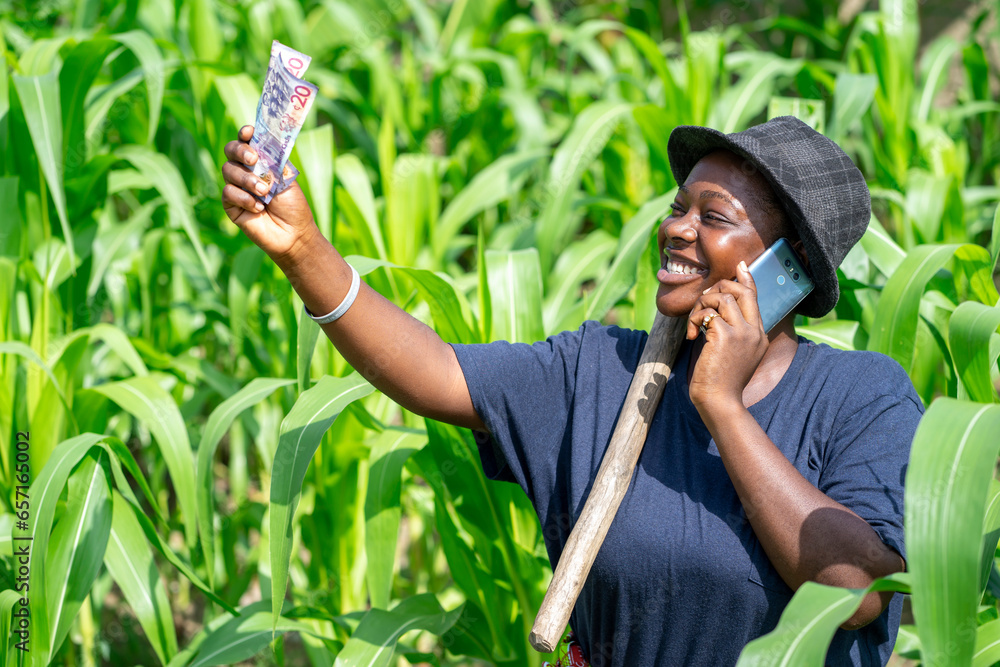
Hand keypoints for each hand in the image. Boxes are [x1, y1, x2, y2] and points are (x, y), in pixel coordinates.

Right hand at [222, 125, 319, 265]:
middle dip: (240, 151)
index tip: (249, 132)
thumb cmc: (293, 206)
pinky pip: (228, 192)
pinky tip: (258, 207)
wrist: (293, 234)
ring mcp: (236, 187)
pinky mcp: (231, 205)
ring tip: (264, 192)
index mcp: (260, 162)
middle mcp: (245, 171)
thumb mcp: (286, 178)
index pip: (247, 141)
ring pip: (228, 171)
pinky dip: (244, 198)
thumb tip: (259, 142)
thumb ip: (272, 161)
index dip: (245, 134)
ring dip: (247, 180)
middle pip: (230, 151)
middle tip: (253, 160)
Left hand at [686, 261, 767, 409]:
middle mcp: (754, 331)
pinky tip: (693, 336)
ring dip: (701, 305)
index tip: (740, 266)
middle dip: (718, 288)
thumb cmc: (721, 382)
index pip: (754, 298)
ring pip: (721, 298)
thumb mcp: (735, 356)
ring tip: (695, 324)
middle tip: (703, 302)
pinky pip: (707, 313)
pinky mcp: (725, 335)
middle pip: (741, 291)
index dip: (746, 279)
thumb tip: (716, 316)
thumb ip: (733, 334)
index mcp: (759, 335)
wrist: (721, 402)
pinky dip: (695, 319)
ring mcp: (742, 333)